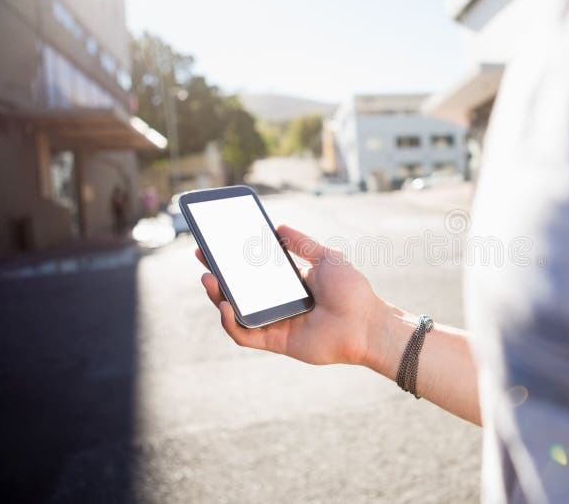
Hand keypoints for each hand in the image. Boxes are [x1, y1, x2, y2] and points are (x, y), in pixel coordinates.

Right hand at [196, 224, 387, 365]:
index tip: (215, 242)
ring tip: (209, 279)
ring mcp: (275, 321)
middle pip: (240, 289)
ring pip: (236, 312)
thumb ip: (302, 244)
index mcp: (291, 281)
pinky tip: (227, 306)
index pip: (254, 269)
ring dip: (218, 296)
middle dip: (218, 274)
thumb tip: (279, 226)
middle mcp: (279, 301)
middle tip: (203, 257)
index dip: (233, 257)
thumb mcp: (326, 258)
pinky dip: (231, 322)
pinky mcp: (275, 341)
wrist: (366, 324)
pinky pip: (244, 334)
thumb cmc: (352, 290)